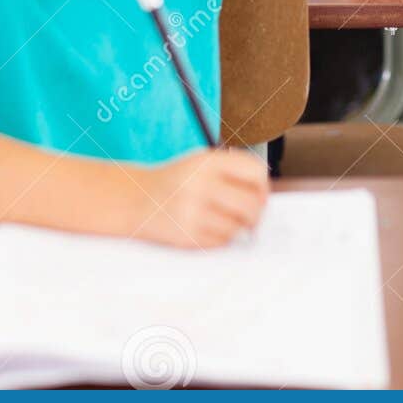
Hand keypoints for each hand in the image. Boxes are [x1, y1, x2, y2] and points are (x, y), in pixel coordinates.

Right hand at [127, 148, 268, 248]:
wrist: (138, 199)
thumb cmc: (178, 181)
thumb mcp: (202, 162)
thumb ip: (234, 172)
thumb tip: (264, 198)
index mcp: (208, 161)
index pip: (255, 172)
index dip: (263, 186)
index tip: (260, 194)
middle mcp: (200, 184)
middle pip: (251, 204)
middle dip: (256, 213)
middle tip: (251, 216)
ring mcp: (193, 212)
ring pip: (238, 226)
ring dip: (236, 226)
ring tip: (219, 217)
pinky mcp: (188, 236)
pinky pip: (222, 241)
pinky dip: (221, 237)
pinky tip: (206, 226)